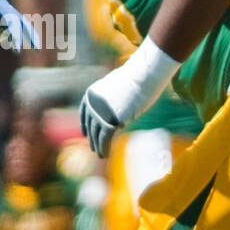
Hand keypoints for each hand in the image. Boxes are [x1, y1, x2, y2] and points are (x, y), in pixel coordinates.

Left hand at [79, 36, 181, 156]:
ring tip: (100, 154)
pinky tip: (105, 154)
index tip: (85, 133)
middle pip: (91, 124)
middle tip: (93, 148)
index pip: (85, 112)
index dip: (85, 124)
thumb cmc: (139, 78)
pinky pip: (105, 138)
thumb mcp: (119, 86)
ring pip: (96, 133)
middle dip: (92, 138)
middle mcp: (93, 103)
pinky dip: (104, 148)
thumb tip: (116, 106)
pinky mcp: (111, 120)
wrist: (144, 75)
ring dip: (97, 146)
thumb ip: (113, 96)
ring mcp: (101, 112)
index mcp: (92, 93)